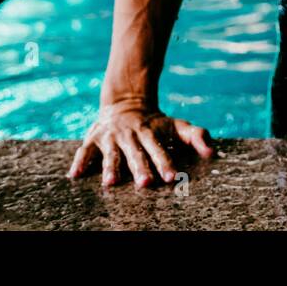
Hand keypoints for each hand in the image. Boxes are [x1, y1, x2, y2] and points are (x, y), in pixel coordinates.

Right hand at [68, 103, 214, 187]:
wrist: (126, 102)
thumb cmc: (156, 123)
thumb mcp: (177, 126)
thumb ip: (197, 136)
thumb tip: (212, 152)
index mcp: (150, 133)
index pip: (159, 149)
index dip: (165, 162)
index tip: (172, 177)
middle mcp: (130, 135)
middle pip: (136, 153)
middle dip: (140, 168)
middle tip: (145, 184)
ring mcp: (111, 137)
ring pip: (110, 154)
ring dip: (110, 168)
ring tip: (110, 183)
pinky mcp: (94, 138)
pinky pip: (84, 150)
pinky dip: (79, 161)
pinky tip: (74, 175)